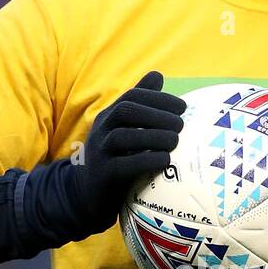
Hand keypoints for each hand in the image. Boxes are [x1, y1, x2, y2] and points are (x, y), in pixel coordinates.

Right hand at [67, 71, 184, 235]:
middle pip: (126, 111)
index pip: (132, 97)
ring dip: (154, 136)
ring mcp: (100, 152)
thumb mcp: (124, 129)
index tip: (181, 107)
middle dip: (157, 114)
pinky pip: (123, 165)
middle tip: (180, 125)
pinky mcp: (104, 175)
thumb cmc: (114, 157)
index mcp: (109, 116)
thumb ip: (140, 105)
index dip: (158, 98)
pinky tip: (165, 160)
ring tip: (175, 141)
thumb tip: (158, 75)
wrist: (86, 193)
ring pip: (123, 136)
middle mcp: (102, 130)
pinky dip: (146, 160)